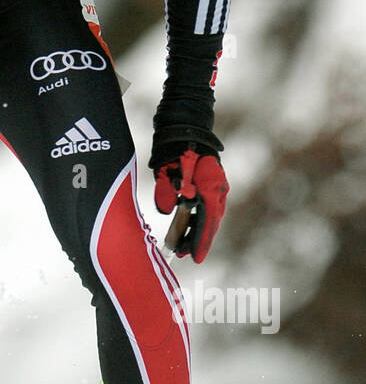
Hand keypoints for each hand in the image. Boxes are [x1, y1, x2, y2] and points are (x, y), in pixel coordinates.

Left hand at [153, 147, 228, 263]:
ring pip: (208, 215)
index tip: (196, 258)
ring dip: (196, 230)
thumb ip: (167, 189)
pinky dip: (197, 219)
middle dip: (198, 239)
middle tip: (185, 255)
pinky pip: (206, 207)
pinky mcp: (209, 183)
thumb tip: (166, 210)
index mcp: (210, 186)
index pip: (207, 220)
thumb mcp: (168, 167)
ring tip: (182, 246)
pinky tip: (186, 227)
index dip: (201, 241)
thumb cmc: (176, 146)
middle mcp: (216, 188)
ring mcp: (215, 185)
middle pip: (210, 221)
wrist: (186, 125)